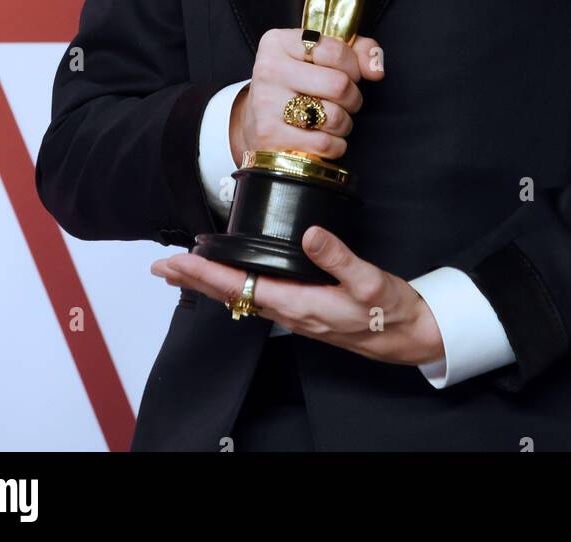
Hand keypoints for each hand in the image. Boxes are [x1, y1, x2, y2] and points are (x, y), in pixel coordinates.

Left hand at [151, 226, 445, 367]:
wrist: (408, 336)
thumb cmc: (389, 311)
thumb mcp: (369, 281)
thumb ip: (338, 256)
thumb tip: (309, 233)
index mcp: (300, 306)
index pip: (243, 287)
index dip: (207, 274)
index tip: (180, 260)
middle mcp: (291, 314)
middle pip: (232, 295)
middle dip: (195, 281)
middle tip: (162, 266)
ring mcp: (295, 315)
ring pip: (242, 297)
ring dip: (210, 283)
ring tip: (184, 269)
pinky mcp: (303, 311)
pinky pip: (258, 298)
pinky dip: (234, 285)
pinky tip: (229, 279)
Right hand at [230, 28, 384, 167]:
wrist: (257, 120)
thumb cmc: (299, 83)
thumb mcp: (322, 55)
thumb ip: (358, 50)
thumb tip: (376, 70)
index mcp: (278, 42)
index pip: (335, 51)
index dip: (354, 66)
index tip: (350, 74)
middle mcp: (268, 69)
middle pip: (339, 85)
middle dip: (353, 97)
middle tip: (345, 101)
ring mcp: (265, 103)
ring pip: (334, 116)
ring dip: (344, 123)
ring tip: (334, 119)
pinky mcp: (269, 135)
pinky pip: (324, 144)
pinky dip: (335, 145)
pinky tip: (324, 138)